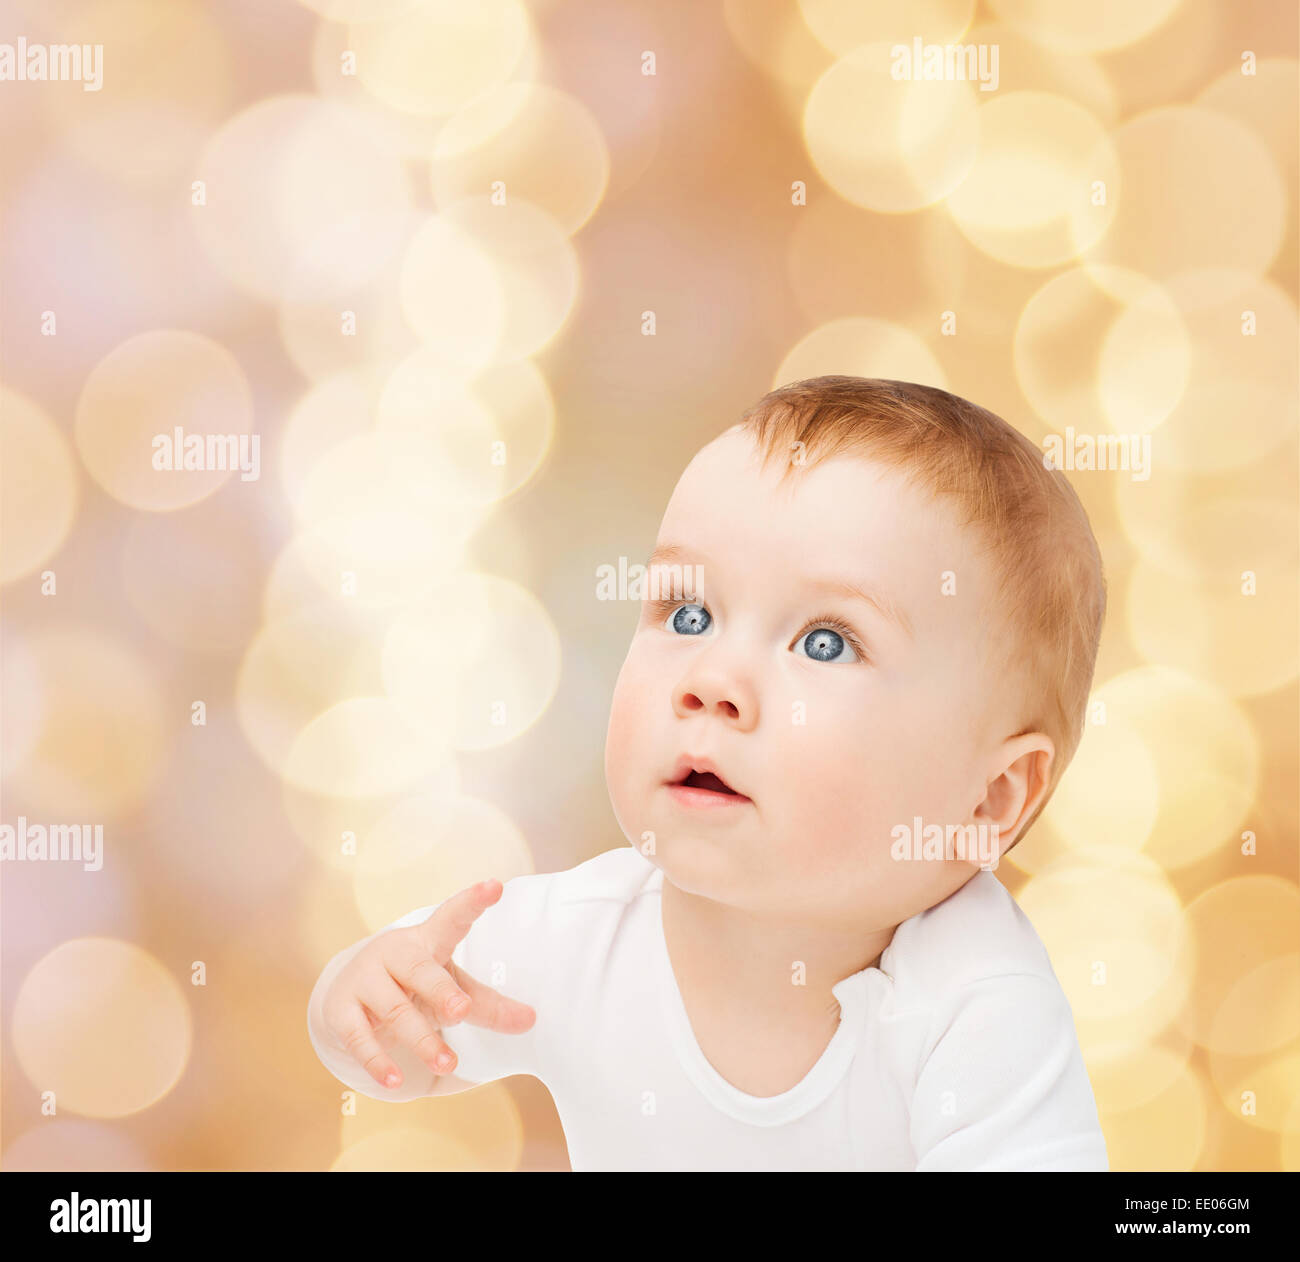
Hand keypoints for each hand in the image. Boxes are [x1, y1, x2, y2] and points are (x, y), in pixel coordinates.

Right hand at [320, 879, 535, 1088]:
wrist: (346, 991)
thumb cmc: (412, 984)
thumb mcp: (449, 986)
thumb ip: (487, 1004)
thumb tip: (532, 1020)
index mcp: (426, 940)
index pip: (451, 918)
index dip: (472, 902)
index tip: (495, 885)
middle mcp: (393, 953)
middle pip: (420, 970)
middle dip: (441, 992)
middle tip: (461, 1010)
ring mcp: (364, 979)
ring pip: (394, 1010)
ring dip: (422, 1040)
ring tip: (449, 1064)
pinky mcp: (341, 1009)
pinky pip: (359, 1038)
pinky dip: (378, 1061)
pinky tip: (395, 1080)